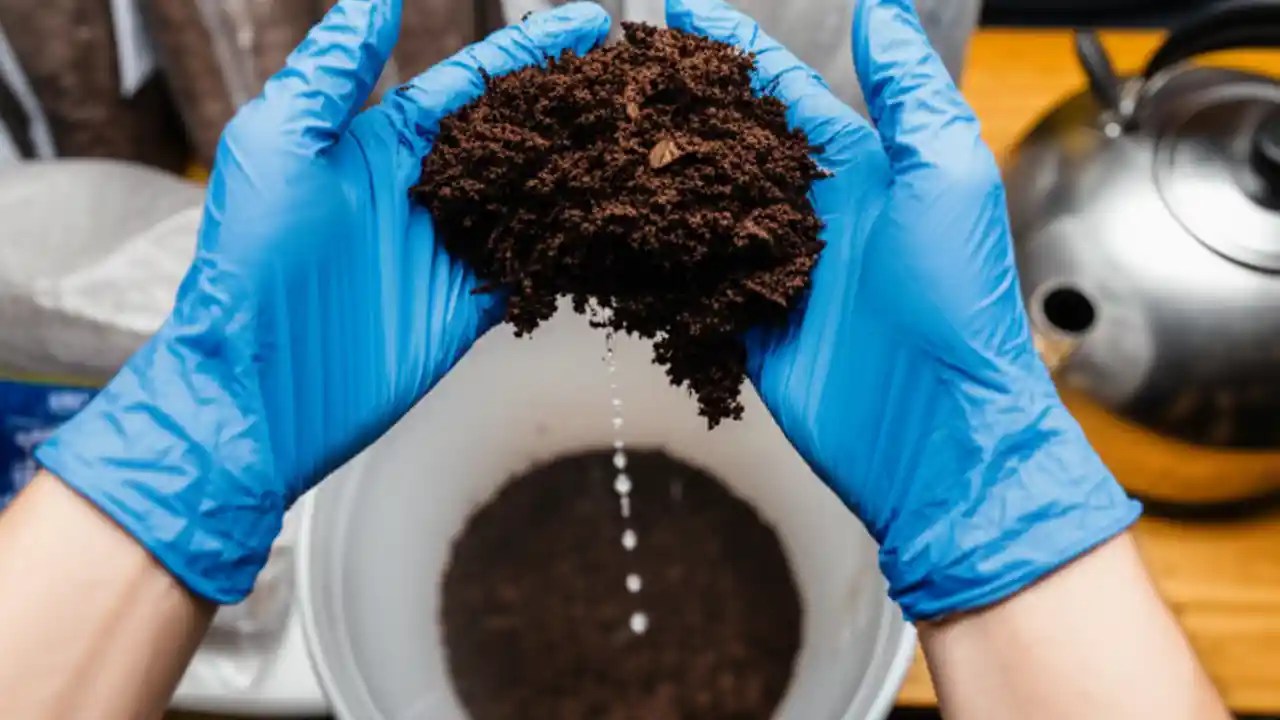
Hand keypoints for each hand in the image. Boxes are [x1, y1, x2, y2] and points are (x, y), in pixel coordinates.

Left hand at [36, 0, 611, 602]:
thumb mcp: (280, 144)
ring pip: (532, 198)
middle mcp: (424, 191)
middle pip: (514, 137)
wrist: (259, 388)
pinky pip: (530, 267)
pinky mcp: (468, 306)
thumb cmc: (253, 259)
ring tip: (644, 144)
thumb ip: (332, 70)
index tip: (588, 23)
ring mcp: (449, 250)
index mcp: (383, 144)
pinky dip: (570, 249)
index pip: (471, 83)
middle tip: (633, 83)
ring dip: (583, 171)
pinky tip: (614, 228)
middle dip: (570, 106)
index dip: (529, 51)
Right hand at [667, 0, 1139, 619]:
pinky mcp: (747, 326)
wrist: (937, 428)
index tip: (680, 10)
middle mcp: (810, 213)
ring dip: (653, 176)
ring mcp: (773, 271)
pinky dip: (655, 261)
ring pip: (699, 210)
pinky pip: (693, 283)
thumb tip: (883, 9)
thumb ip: (911, 92)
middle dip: (677, 106)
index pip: (781, 88)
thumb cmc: (957, 301)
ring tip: (597, 140)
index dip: (731, 45)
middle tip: (616, 74)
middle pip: (729, 144)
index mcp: (859, 169)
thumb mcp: (948, 177)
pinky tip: (612, 234)